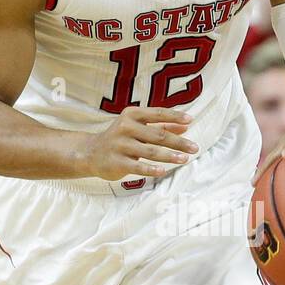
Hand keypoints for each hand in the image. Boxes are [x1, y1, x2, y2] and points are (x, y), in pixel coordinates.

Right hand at [83, 106, 198, 180]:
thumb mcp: (139, 127)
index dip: (174, 116)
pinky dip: (151, 169)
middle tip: (194, 148)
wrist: (91, 152)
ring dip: (169, 155)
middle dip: (178, 142)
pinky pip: (137, 166)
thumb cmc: (121, 138)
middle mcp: (125, 127)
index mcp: (132, 115)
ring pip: (150, 151)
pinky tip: (163, 171)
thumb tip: (186, 125)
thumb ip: (162, 126)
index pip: (157, 113)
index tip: (190, 120)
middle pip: (157, 135)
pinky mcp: (117, 162)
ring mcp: (120, 145)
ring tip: (184, 159)